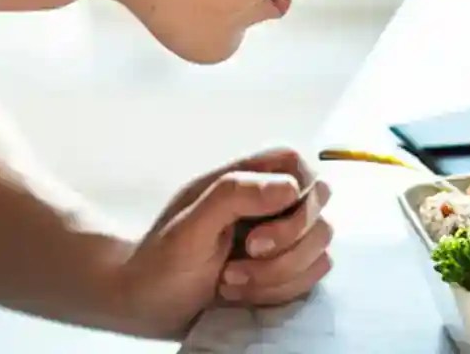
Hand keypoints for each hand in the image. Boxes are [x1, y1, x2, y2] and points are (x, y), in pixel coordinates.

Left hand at [115, 148, 333, 338]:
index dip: (295, 198)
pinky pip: (314, 274)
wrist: (148, 303)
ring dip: (279, 274)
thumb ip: (233, 195)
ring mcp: (286, 237)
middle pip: (320, 207)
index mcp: (250, 177)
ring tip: (231, 281)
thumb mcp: (188, 226)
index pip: (299, 167)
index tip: (258, 231)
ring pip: (321, 246)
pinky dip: (282, 290)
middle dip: (287, 245)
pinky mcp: (290, 268)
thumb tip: (289, 187)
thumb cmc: (160, 259)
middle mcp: (274, 202)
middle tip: (242, 259)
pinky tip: (244, 293)